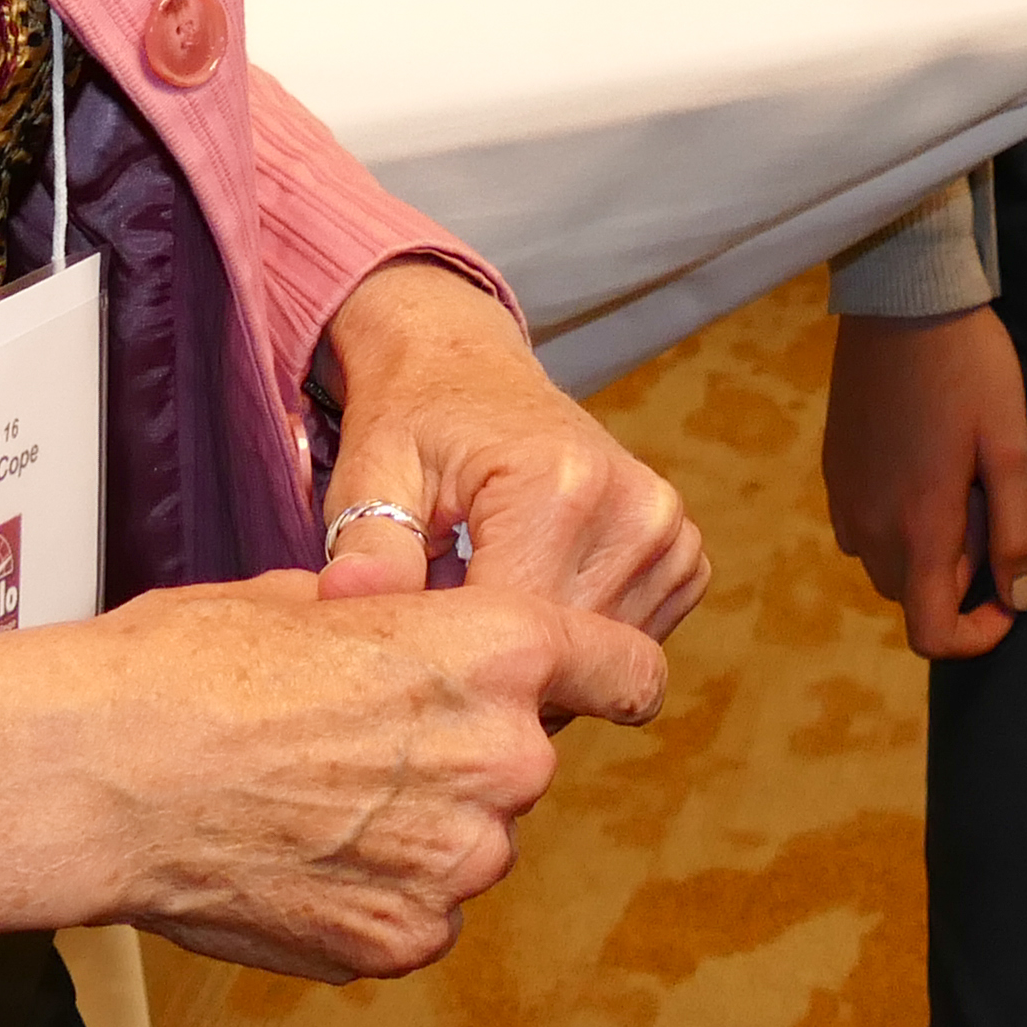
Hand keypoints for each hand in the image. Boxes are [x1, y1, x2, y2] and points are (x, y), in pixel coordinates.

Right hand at [0, 569, 664, 979]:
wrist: (105, 774)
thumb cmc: (190, 666)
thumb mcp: (314, 599)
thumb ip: (407, 627)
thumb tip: (420, 638)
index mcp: (496, 650)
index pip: (622, 666)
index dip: (609, 671)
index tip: (605, 683)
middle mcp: (504, 758)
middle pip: (526, 756)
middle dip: (468, 750)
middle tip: (364, 737)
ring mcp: (462, 862)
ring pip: (473, 839)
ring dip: (423, 824)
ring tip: (313, 794)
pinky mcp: (409, 938)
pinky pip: (423, 909)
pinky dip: (379, 888)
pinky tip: (302, 851)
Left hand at [314, 259, 707, 637]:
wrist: (466, 367)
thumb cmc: (412, 422)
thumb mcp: (370, 472)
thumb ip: (365, 543)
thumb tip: (345, 600)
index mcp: (558, 486)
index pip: (519, 637)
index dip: (454, 658)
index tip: (408, 639)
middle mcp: (633, 506)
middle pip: (565, 656)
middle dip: (498, 659)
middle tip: (442, 614)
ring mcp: (668, 530)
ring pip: (599, 658)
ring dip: (543, 654)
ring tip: (484, 593)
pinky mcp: (681, 549)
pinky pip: (632, 636)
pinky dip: (579, 632)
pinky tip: (530, 590)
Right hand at [822, 307, 1026, 657]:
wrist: (901, 299)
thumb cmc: (969, 368)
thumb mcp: (1010, 447)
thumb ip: (1015, 531)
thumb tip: (1019, 599)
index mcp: (919, 528)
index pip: (933, 635)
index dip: (977, 636)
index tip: (1006, 599)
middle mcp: (870, 527)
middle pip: (912, 598)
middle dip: (957, 576)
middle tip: (985, 503)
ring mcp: (844, 499)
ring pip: (886, 565)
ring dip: (926, 549)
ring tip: (957, 480)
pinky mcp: (833, 470)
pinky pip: (863, 528)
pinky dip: (897, 521)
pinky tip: (923, 464)